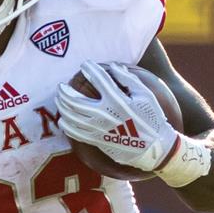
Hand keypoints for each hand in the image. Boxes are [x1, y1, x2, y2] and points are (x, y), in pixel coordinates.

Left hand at [56, 61, 179, 172]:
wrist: (154, 148)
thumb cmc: (152, 118)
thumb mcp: (145, 95)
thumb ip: (128, 79)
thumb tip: (114, 66)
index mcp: (118, 100)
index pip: (98, 79)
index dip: (89, 69)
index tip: (85, 64)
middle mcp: (105, 114)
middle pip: (75, 100)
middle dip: (65, 91)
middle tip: (61, 86)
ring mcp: (99, 129)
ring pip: (72, 117)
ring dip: (62, 106)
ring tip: (59, 99)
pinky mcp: (98, 141)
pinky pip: (76, 133)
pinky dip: (67, 125)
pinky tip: (63, 120)